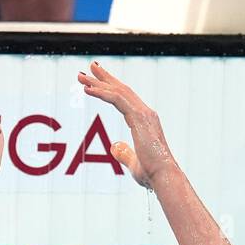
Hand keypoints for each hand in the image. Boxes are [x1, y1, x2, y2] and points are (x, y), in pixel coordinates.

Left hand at [77, 60, 176, 188]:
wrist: (163, 177)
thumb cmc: (151, 173)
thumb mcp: (133, 163)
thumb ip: (124, 154)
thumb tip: (114, 146)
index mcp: (145, 121)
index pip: (125, 99)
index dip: (111, 87)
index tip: (96, 80)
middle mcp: (145, 113)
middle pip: (122, 89)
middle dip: (104, 78)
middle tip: (89, 67)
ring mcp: (143, 114)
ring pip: (118, 91)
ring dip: (98, 82)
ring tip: (81, 76)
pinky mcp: (139, 117)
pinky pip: (117, 99)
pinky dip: (102, 92)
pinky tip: (88, 89)